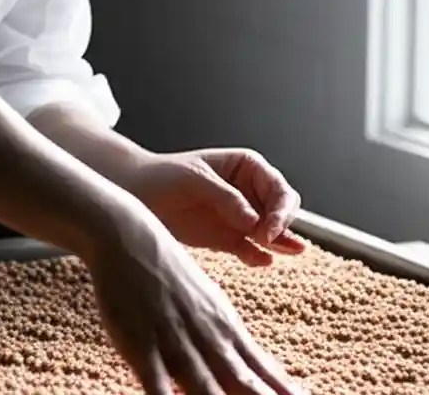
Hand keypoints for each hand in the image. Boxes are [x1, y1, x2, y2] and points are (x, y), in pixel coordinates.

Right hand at [86, 203, 309, 394]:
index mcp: (226, 326)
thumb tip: (249, 369)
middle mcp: (207, 337)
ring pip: (207, 390)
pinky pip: (158, 387)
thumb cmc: (166, 270)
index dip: (284, 390)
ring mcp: (175, 342)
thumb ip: (225, 339)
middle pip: (243, 383)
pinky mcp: (141, 347)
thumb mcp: (206, 301)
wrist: (127, 235)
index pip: (262, 369)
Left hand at [124, 148, 305, 265]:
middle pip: (281, 209)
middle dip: (281, 224)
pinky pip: (250, 250)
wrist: (134, 195)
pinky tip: (263, 261)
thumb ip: (225, 198)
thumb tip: (254, 222)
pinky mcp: (228, 239)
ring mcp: (241, 217)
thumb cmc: (163, 177)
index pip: (277, 188)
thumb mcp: (193, 180)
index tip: (269, 229)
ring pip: (271, 232)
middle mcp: (249, 192)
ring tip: (293, 250)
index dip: (281, 208)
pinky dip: (258, 256)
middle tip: (268, 239)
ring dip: (281, 242)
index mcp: (246, 167)